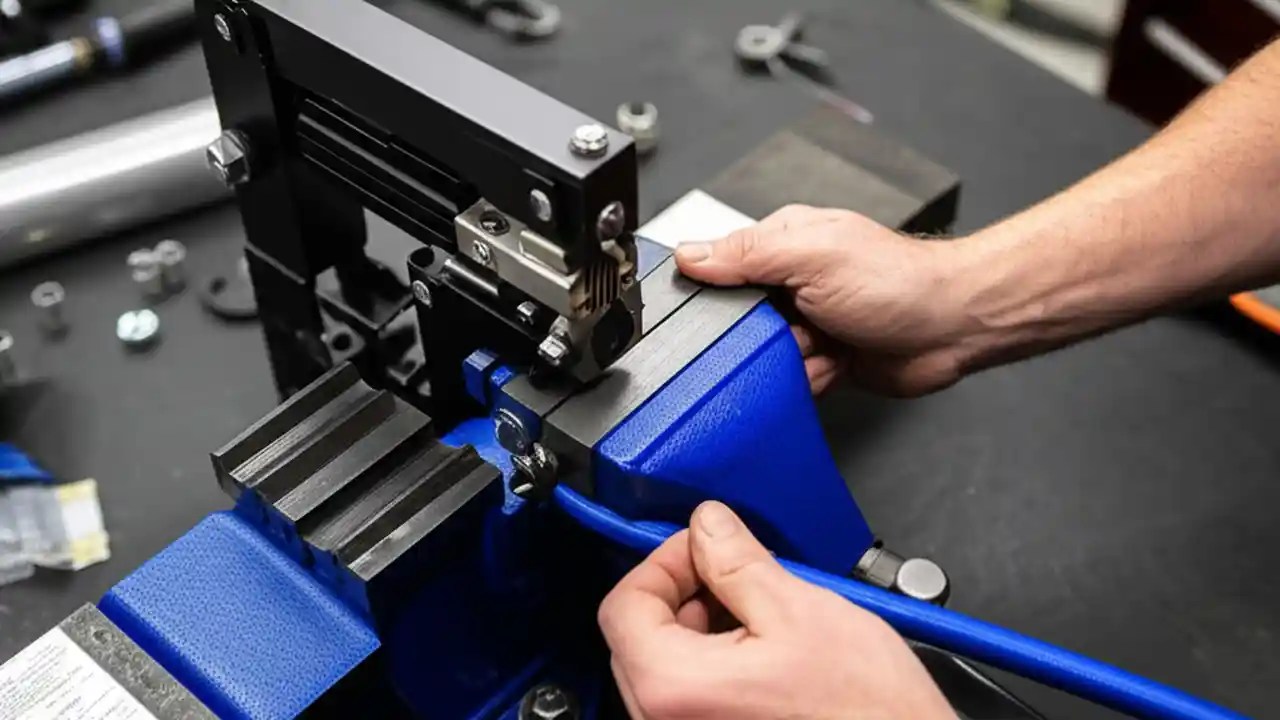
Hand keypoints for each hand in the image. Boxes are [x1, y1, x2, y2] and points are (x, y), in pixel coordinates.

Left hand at [598, 501, 952, 719]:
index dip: (662, 560)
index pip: (624, 603)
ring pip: (667, 661)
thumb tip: (708, 526)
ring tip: (764, 610)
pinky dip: (719, 658)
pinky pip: (693, 691)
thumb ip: (737, 561)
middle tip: (736, 569)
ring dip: (705, 623)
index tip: (702, 545)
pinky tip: (766, 647)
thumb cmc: (865, 711)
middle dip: (686, 589)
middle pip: (640, 633)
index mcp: (672, 686)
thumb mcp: (798, 611)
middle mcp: (666, 719)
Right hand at [675, 205, 969, 395]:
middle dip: (759, 336)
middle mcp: (792, 281)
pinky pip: (789, 381)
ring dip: (788, 360)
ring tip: (820, 345)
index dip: (716, 293)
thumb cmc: (898, 282)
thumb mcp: (811, 255)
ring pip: (763, 356)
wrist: (952, 329)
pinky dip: (807, 380)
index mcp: (782, 242)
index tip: (730, 310)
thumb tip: (689, 254)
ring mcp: (807, 321)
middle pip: (738, 321)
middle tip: (790, 327)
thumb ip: (747, 254)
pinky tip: (832, 365)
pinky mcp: (822, 358)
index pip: (721, 267)